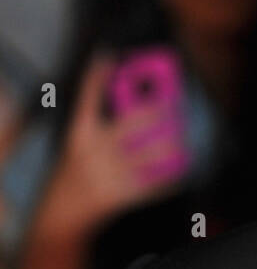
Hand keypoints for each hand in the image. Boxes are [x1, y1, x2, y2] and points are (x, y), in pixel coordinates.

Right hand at [35, 54, 189, 237]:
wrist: (61, 214)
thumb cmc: (74, 171)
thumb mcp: (77, 145)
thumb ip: (99, 124)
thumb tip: (128, 96)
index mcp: (79, 136)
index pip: (86, 99)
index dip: (95, 76)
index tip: (108, 54)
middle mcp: (94, 152)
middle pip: (134, 122)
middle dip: (160, 111)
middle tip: (174, 105)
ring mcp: (110, 174)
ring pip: (155, 153)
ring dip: (173, 144)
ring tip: (180, 138)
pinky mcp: (124, 195)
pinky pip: (158, 182)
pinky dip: (172, 175)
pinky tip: (182, 167)